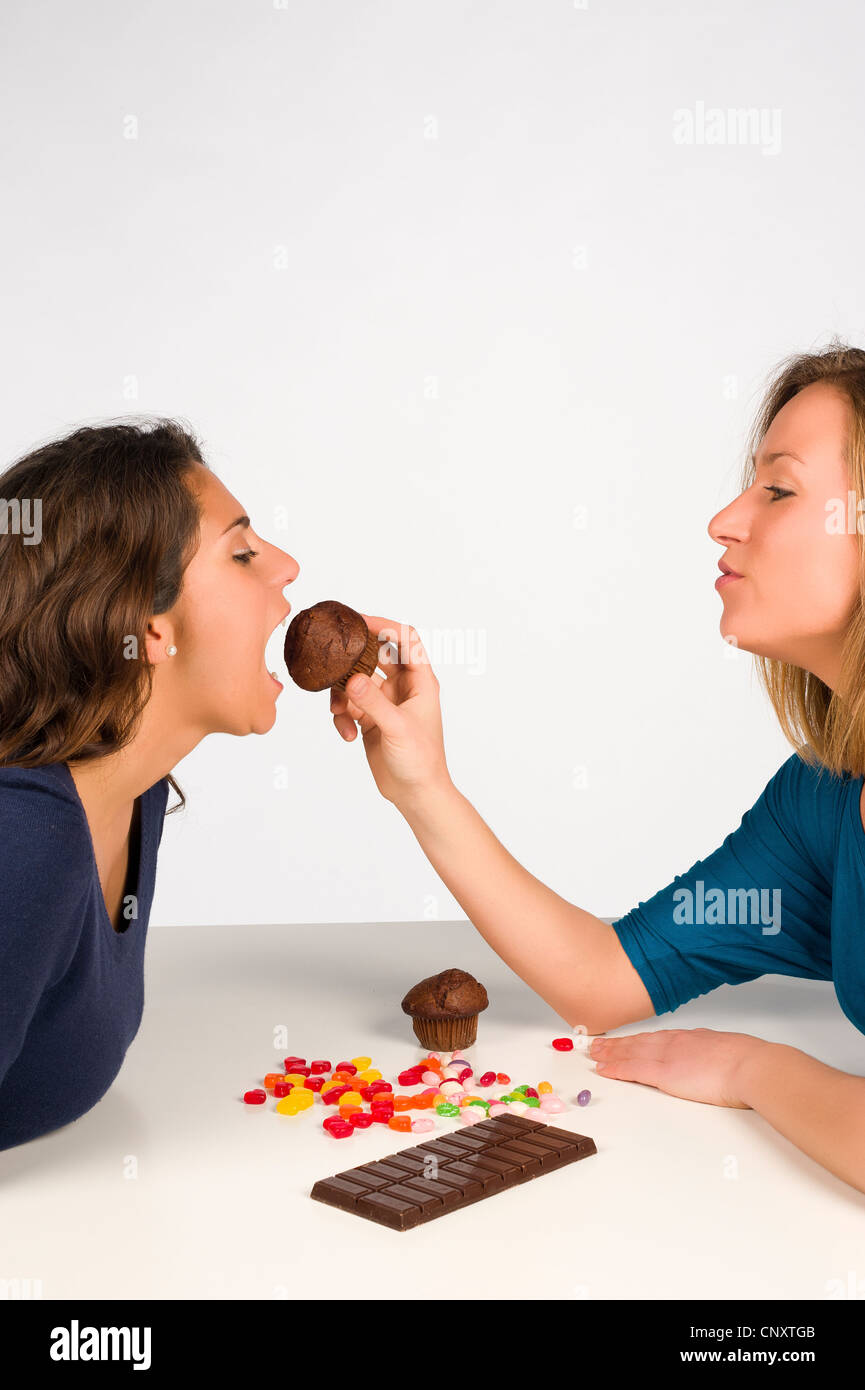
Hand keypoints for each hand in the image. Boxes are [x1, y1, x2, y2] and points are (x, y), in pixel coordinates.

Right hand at [329, 616, 451, 805]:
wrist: (416, 794)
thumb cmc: (421, 761)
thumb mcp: (397, 728)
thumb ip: (373, 702)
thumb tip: (350, 679)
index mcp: (420, 682)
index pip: (406, 639)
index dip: (385, 625)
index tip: (358, 622)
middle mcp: (403, 688)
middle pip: (375, 655)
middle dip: (353, 657)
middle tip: (331, 653)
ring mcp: (385, 703)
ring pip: (356, 681)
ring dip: (342, 694)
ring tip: (340, 712)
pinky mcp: (371, 719)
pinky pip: (349, 706)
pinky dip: (342, 717)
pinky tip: (346, 735)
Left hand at [587, 1027, 771, 1108]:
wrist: (752, 1065)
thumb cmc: (752, 1062)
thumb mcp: (735, 1052)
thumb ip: (721, 1055)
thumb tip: (723, 1061)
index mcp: (694, 1039)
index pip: (660, 1038)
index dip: (641, 1039)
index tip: (629, 1040)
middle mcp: (676, 1043)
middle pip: (640, 1042)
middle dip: (618, 1043)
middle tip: (599, 1043)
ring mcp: (669, 1056)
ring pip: (631, 1052)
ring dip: (610, 1053)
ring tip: (594, 1053)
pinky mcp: (664, 1074)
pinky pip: (632, 1069)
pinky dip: (615, 1068)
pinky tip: (603, 1069)